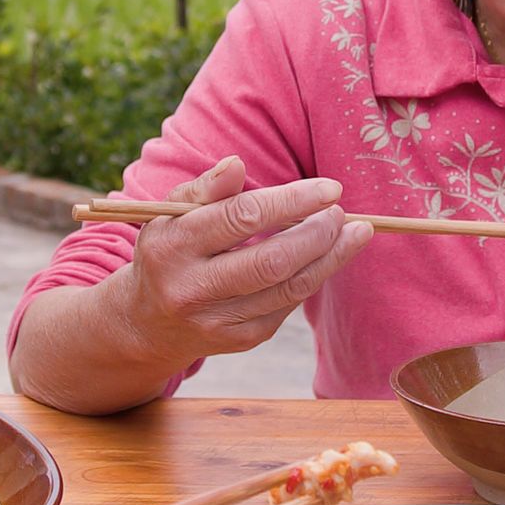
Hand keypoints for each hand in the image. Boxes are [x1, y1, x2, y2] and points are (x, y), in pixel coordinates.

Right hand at [115, 155, 373, 360]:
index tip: (329, 188)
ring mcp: (218, 321)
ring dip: (330, 258)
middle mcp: (192, 289)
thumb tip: (237, 164)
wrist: (149, 322)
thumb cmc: (170, 250)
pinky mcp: (241, 340)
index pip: (241, 218)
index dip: (293, 201)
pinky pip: (288, 306)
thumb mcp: (171, 214)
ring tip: (355, 233)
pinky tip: (328, 257)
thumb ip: (205, 188)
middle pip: (271, 261)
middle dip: (318, 234)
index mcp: (172, 247)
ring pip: (289, 289)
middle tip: (342, 212)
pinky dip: (313, 278)